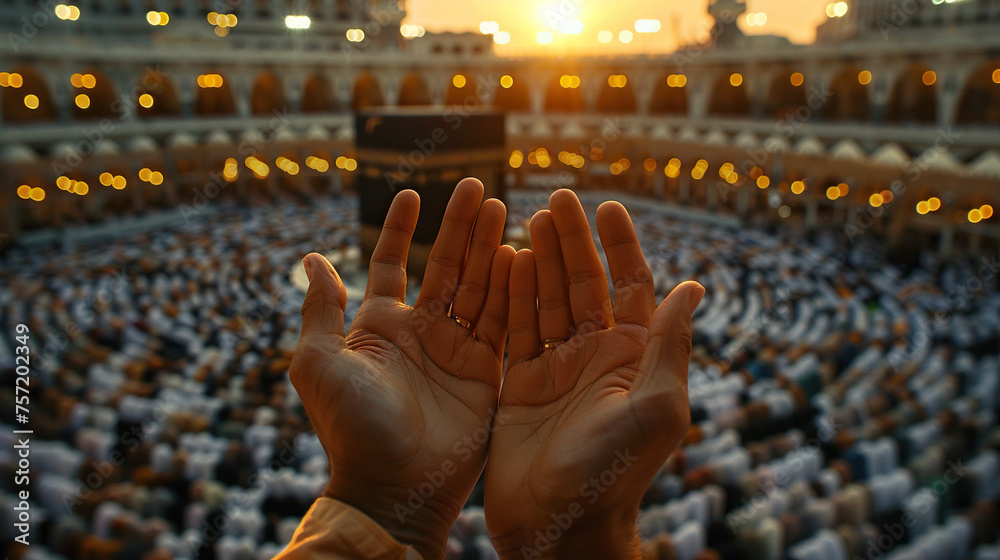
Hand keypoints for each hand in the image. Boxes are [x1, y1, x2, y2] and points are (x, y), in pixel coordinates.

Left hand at [290, 178, 513, 559]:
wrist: (393, 485)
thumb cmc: (350, 426)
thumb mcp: (320, 363)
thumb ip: (320, 310)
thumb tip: (311, 258)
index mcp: (379, 326)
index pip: (390, 263)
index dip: (400, 229)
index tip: (413, 192)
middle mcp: (420, 332)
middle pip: (444, 267)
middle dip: (459, 229)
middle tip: (474, 188)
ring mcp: (456, 351)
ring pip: (476, 287)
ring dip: (488, 249)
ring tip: (501, 208)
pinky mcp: (486, 373)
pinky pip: (501, 322)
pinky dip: (510, 290)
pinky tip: (519, 255)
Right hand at [485, 189, 703, 559]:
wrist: (560, 527)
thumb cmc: (614, 474)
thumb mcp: (654, 408)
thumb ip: (669, 346)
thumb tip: (693, 287)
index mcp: (632, 359)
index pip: (630, 286)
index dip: (620, 245)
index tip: (607, 206)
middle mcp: (595, 358)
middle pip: (582, 285)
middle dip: (571, 242)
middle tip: (555, 200)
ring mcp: (555, 370)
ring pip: (545, 301)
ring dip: (539, 260)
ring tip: (527, 219)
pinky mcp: (519, 386)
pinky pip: (514, 330)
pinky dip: (509, 296)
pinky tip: (504, 264)